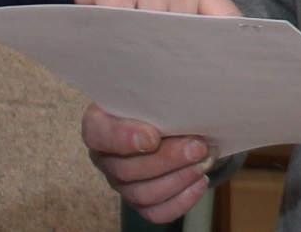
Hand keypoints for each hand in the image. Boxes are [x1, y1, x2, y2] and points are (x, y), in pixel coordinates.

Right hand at [83, 103, 215, 223]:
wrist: (168, 119)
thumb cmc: (156, 99)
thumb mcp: (153, 88)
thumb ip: (157, 94)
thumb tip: (180, 100)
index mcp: (99, 124)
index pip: (97, 133)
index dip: (123, 138)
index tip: (153, 136)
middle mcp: (105, 158)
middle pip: (126, 169)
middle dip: (166, 159)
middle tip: (197, 146)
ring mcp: (121, 184)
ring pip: (142, 194)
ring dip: (177, 179)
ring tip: (203, 162)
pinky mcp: (140, 201)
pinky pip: (156, 212)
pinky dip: (181, 201)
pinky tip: (200, 181)